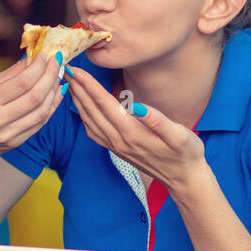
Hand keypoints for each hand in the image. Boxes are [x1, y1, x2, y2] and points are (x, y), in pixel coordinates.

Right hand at [0, 50, 66, 161]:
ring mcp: (7, 134)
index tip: (45, 55)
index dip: (38, 67)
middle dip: (50, 76)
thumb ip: (8, 75)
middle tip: (57, 62)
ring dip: (54, 91)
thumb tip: (31, 58)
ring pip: (41, 111)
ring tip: (58, 76)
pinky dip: (51, 106)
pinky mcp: (16, 143)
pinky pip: (40, 123)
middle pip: (35, 96)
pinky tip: (55, 93)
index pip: (22, 82)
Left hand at [63, 63, 205, 192]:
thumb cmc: (186, 154)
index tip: (76, 70)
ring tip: (70, 84)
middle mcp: (118, 141)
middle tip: (65, 70)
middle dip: (78, 89)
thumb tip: (138, 106)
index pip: (104, 104)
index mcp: (131, 133)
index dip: (89, 86)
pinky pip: (93, 132)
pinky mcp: (116, 150)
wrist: (184, 180)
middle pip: (92, 111)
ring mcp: (116, 146)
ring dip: (78, 102)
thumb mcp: (179, 135)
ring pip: (89, 121)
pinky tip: (82, 108)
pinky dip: (84, 117)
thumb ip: (157, 120)